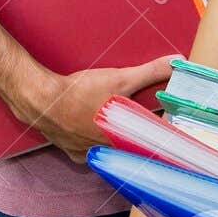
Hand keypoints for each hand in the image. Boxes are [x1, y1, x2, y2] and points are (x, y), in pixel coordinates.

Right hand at [15, 57, 173, 161]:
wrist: (41, 101)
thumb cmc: (81, 93)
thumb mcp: (119, 78)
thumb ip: (150, 72)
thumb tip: (176, 62)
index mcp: (123, 140)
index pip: (148, 145)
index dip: (156, 137)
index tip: (165, 131)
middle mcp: (107, 152)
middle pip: (128, 148)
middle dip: (135, 137)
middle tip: (140, 123)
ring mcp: (88, 154)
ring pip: (107, 150)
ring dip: (112, 139)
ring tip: (115, 125)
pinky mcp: (71, 152)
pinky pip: (87, 151)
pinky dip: (91, 141)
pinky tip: (92, 130)